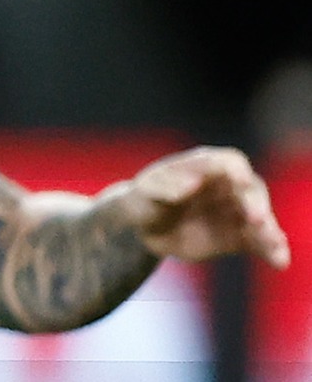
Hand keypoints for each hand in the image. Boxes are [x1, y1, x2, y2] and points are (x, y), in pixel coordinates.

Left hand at [114, 147, 290, 267]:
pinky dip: (271, 250)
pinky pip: (260, 243)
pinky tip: (279, 261)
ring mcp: (237, 211)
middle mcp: (229, 186)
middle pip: (252, 190)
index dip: (237, 170)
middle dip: (256, 204)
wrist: (146, 229)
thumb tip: (192, 183)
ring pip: (261, 219)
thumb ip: (165, 185)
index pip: (230, 162)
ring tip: (274, 247)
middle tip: (256, 220)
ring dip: (270, 232)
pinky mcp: (241, 236)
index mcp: (205, 166)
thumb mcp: (145, 192)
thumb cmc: (144, 201)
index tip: (240, 181)